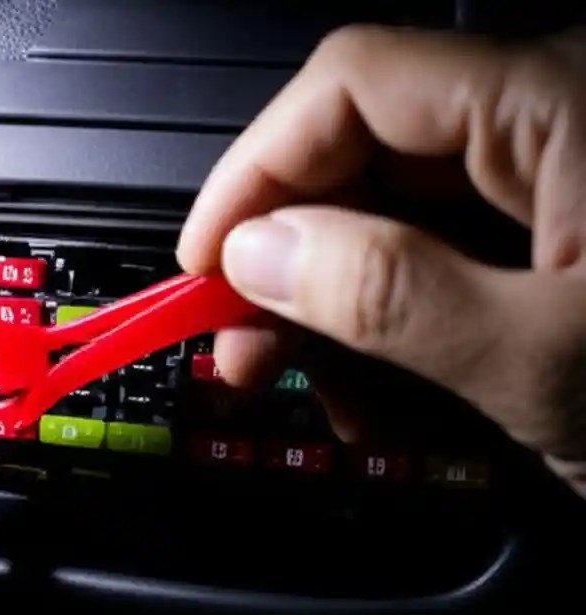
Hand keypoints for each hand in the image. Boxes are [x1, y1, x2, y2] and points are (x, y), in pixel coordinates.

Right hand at [178, 25, 585, 496]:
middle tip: (235, 343)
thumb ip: (391, 296)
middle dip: (285, 255)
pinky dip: (390, 331)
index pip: (355, 83)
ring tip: (311, 392)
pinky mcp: (559, 248)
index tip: (202, 260)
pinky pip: (439, 263)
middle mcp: (558, 125)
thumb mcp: (553, 362)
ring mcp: (560, 189)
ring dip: (331, 308)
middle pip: (364, 153)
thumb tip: (260, 255)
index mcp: (570, 103)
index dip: (255, 168)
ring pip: (393, 217)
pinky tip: (376, 395)